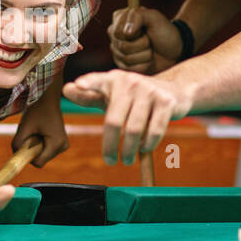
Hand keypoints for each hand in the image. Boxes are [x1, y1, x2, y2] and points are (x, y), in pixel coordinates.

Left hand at [13, 106, 68, 166]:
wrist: (48, 99)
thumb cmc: (37, 110)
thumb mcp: (24, 127)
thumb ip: (17, 143)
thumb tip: (15, 156)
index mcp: (56, 143)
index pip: (38, 163)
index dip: (28, 156)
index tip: (24, 145)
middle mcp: (63, 146)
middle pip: (41, 160)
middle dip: (33, 150)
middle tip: (31, 133)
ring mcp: (64, 145)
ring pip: (43, 156)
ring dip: (36, 147)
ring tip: (37, 131)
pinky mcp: (62, 144)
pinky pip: (46, 151)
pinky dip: (40, 144)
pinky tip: (41, 131)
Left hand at [62, 70, 190, 164]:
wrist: (174, 90)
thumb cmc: (134, 97)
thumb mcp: (111, 96)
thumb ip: (88, 96)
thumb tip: (66, 89)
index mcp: (113, 79)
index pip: (97, 80)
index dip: (88, 83)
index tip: (77, 86)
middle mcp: (130, 82)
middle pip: (114, 121)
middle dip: (111, 146)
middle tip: (110, 161)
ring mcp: (149, 91)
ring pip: (134, 130)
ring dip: (129, 150)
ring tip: (127, 159)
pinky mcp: (166, 102)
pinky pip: (154, 131)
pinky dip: (148, 144)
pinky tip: (144, 149)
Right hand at [107, 6, 181, 72]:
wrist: (174, 48)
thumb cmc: (163, 30)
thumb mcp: (153, 16)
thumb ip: (137, 15)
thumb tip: (126, 33)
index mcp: (119, 20)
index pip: (118, 32)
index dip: (135, 33)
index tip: (144, 29)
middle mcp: (115, 36)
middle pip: (122, 46)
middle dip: (143, 44)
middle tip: (149, 40)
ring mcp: (118, 52)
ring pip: (127, 59)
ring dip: (145, 55)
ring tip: (150, 49)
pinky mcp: (124, 66)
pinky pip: (131, 69)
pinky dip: (145, 65)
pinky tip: (149, 59)